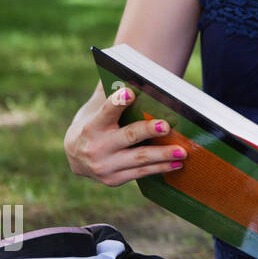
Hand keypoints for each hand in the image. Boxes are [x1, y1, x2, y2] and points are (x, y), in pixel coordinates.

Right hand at [64, 85, 186, 186]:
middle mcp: (96, 147)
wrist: (75, 157)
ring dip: (162, 154)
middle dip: (148, 131)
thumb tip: (137, 78)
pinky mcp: (114, 179)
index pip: (106, 111)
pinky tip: (177, 163)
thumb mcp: (97, 111)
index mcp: (91, 126)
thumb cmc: (95, 126)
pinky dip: (161, 167)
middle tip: (167, 126)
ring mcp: (104, 166)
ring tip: (182, 151)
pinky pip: (141, 172)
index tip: (131, 92)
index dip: (118, 102)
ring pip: (139, 158)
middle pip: (128, 136)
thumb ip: (112, 96)